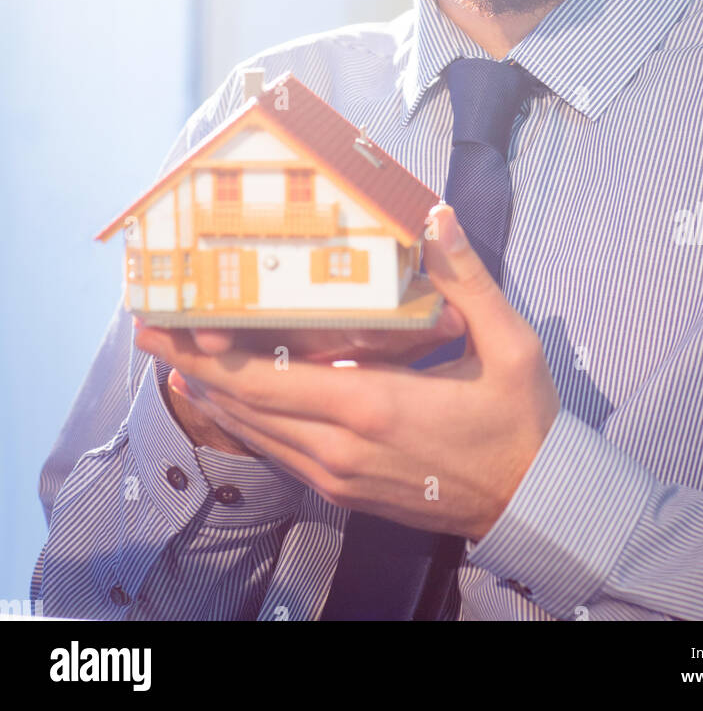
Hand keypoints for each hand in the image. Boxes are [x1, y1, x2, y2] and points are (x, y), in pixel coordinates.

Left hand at [134, 204, 560, 539]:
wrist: (533, 502)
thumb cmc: (520, 421)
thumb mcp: (508, 343)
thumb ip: (467, 279)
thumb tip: (437, 218)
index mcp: (373, 402)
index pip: (268, 378)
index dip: (213, 352)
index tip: (173, 324)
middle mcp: (341, 444)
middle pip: (246, 404)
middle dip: (194, 365)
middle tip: (152, 331)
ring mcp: (338, 474)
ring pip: (256, 433)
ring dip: (213, 395)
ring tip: (175, 359)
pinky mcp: (344, 490)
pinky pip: (279, 454)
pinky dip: (245, 425)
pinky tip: (228, 404)